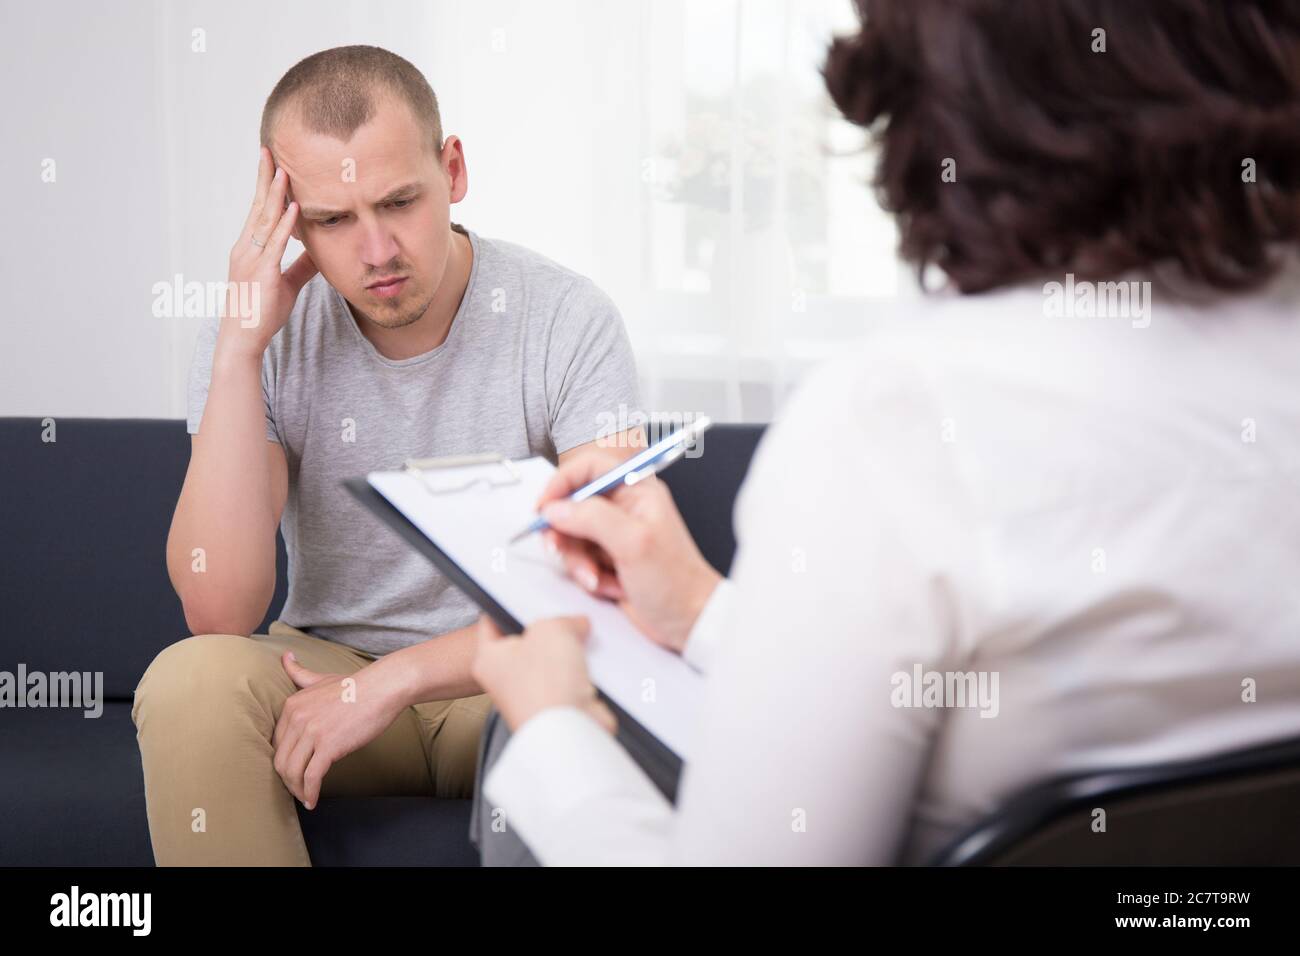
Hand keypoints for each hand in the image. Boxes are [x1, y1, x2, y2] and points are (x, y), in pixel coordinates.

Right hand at [217, 147, 317, 358]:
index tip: (271, 163)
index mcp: (249, 249)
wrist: (242, 339)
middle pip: (257, 206)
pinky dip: (286, 224)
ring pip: (265, 220)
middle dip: (264, 178)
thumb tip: (319, 253)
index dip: (264, 186)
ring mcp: (252, 260)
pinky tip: (294, 208)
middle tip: (269, 150)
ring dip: (275, 194)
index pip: (257, 211)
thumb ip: (301, 267)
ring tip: (283, 169)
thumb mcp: (286, 285)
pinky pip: (276, 244)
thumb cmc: (261, 313)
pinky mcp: (264, 273)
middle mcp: (247, 249)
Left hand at [272, 653, 405, 809]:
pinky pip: (312, 777)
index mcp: (292, 705)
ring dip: (297, 790)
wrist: (383, 687)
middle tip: (297, 789)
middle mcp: (297, 718)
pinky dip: (310, 793)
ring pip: (292, 772)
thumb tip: (285, 657)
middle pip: (280, 760)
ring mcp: (312, 732)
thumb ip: (300, 673)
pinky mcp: (329, 746)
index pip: (276, 743)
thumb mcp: (321, 678)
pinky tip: (313, 801)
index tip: (291, 772)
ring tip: (305, 797)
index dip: (283, 761)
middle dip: (287, 780)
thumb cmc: (356, 685)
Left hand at [471, 615, 617, 733]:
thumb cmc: (546, 684)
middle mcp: (506, 678)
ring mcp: (533, 693)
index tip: (527, 593)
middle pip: (527, 639)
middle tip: (565, 613)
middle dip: (549, 626)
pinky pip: (572, 677)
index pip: (491, 621)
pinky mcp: (559, 705)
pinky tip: (595, 659)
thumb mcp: (551, 628)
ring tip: (583, 635)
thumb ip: (562, 618)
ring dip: (570, 648)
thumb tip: (576, 624)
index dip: (508, 603)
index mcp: (488, 658)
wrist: (570, 731)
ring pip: (553, 658)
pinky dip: (584, 669)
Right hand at [537, 448, 721, 653]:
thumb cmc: (676, 582)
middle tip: (558, 548)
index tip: (543, 506)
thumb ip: (592, 519)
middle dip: (564, 531)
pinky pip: (579, 560)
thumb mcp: (634, 543)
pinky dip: (587, 575)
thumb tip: (556, 508)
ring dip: (577, 561)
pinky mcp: (608, 560)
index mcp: (636, 490)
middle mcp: (624, 508)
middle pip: (572, 505)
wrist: (689, 622)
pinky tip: (609, 587)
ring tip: (595, 578)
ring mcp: (615, 535)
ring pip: (572, 536)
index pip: (588, 468)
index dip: (561, 483)